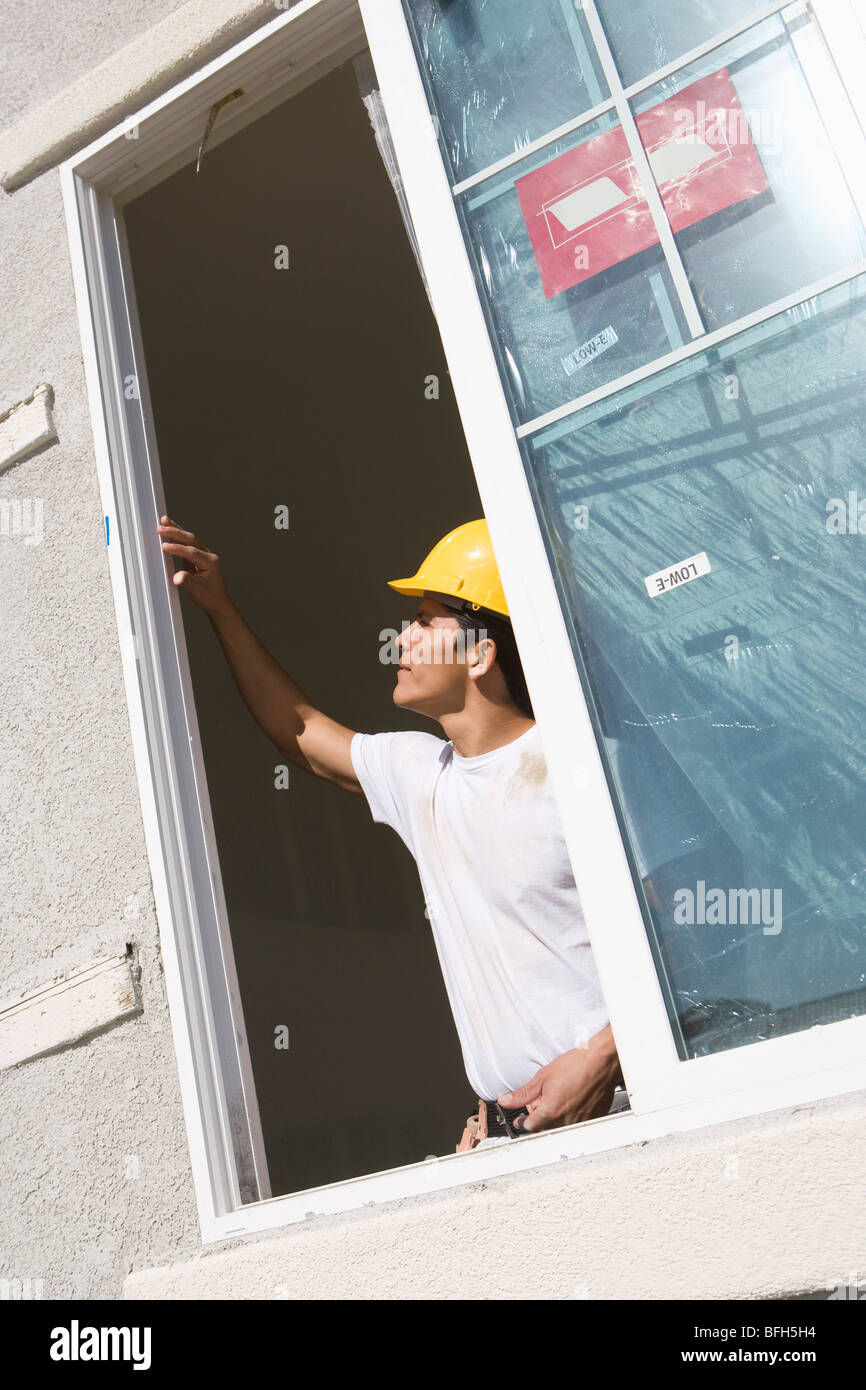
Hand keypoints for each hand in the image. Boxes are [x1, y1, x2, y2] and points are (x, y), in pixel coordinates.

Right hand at [156, 515, 231, 614]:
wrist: (216, 602)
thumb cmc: (209, 597)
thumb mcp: (197, 591)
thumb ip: (187, 582)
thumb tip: (178, 577)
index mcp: (211, 562)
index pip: (192, 552)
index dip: (177, 548)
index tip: (164, 546)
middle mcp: (208, 556)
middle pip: (191, 540)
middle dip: (175, 533)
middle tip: (161, 528)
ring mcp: (203, 555)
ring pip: (189, 539)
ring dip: (176, 530)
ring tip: (164, 521)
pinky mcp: (197, 556)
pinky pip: (186, 543)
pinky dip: (177, 536)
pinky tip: (169, 529)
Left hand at [497, 1025, 622, 1133]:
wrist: (601, 1061)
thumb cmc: (576, 1065)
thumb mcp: (543, 1077)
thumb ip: (523, 1093)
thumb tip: (505, 1101)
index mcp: (550, 1112)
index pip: (530, 1126)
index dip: (522, 1122)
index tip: (520, 1119)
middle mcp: (566, 1121)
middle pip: (545, 1127)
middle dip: (539, 1116)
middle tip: (540, 1100)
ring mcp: (581, 1121)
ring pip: (561, 1126)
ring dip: (555, 1116)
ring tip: (558, 1097)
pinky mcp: (593, 1118)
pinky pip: (577, 1122)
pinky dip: (571, 1114)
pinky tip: (571, 1099)